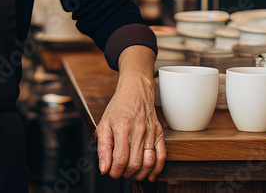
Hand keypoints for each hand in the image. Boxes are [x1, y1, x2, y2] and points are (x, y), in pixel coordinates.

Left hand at [95, 46, 165, 181]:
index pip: (120, 158)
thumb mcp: (104, 124)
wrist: (136, 91)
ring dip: (140, 173)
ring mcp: (151, 132)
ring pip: (149, 162)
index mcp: (122, 127)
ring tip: (133, 174)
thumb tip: (104, 168)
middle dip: (126, 173)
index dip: (115, 170)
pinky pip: (162, 155)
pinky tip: (149, 175)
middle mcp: (138, 130)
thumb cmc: (118, 107)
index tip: (112, 172)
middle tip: (121, 172)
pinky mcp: (159, 133)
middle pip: (135, 163)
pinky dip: (157, 169)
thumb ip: (103, 147)